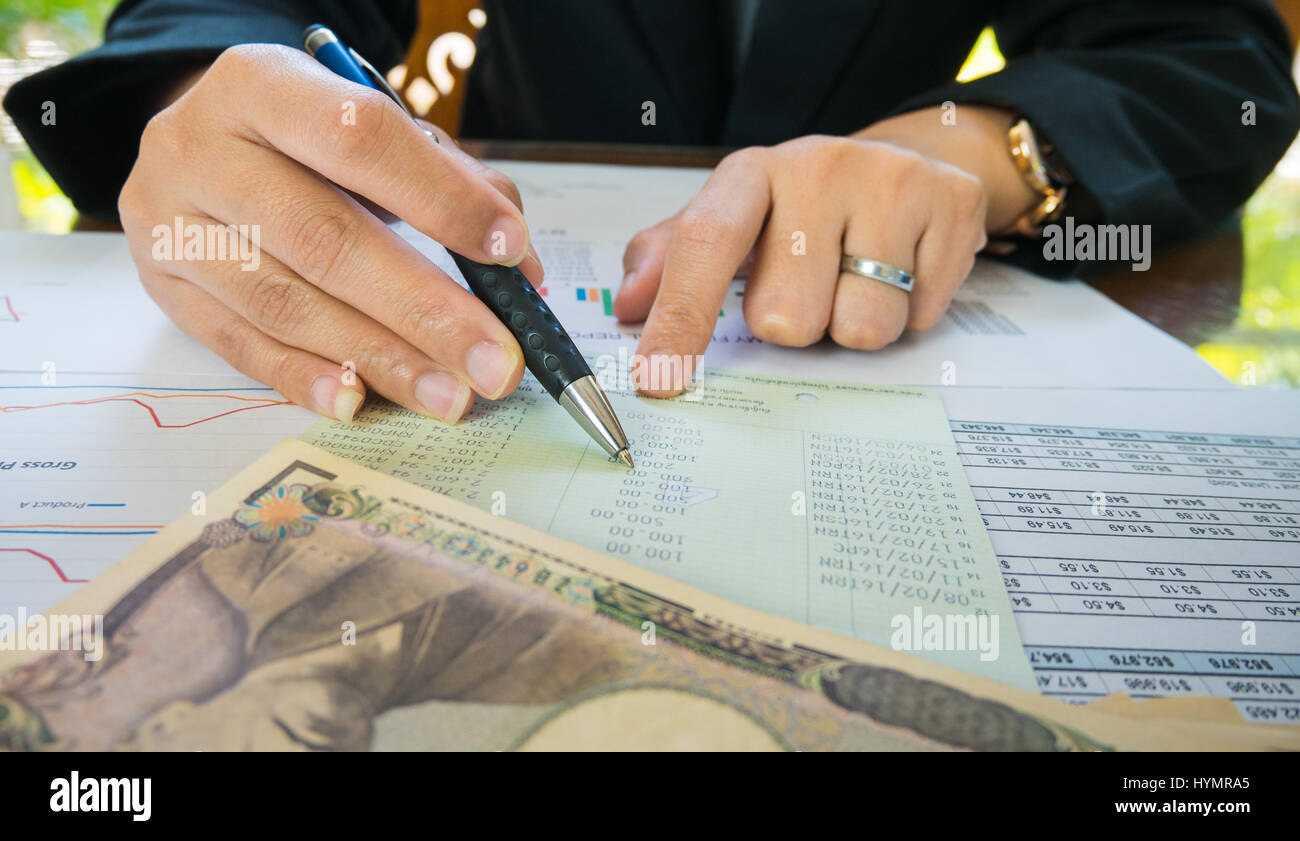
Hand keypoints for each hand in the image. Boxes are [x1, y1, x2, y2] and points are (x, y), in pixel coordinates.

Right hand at [118, 44, 543, 422]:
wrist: (201, 146)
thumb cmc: (305, 139)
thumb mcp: (372, 129)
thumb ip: (450, 184)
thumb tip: (518, 274)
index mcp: (261, 85)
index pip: (357, 139)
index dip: (439, 198)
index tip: (508, 249)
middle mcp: (200, 149)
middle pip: (323, 239)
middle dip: (424, 309)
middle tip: (494, 359)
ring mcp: (170, 224)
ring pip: (284, 304)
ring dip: (380, 359)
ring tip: (452, 394)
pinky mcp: (163, 290)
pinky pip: (241, 347)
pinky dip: (307, 379)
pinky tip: (361, 401)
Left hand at [614, 106, 1036, 395]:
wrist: (907, 162)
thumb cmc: (804, 208)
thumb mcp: (735, 222)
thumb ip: (670, 260)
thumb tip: (626, 307)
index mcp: (751, 171)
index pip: (705, 244)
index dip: (680, 319)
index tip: (660, 380)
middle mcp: (818, 166)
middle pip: (786, 318)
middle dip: (795, 326)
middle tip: (809, 289)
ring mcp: (892, 182)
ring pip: (861, 327)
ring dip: (854, 325)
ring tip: (857, 281)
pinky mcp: (953, 205)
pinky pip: (918, 320)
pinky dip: (908, 314)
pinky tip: (901, 273)